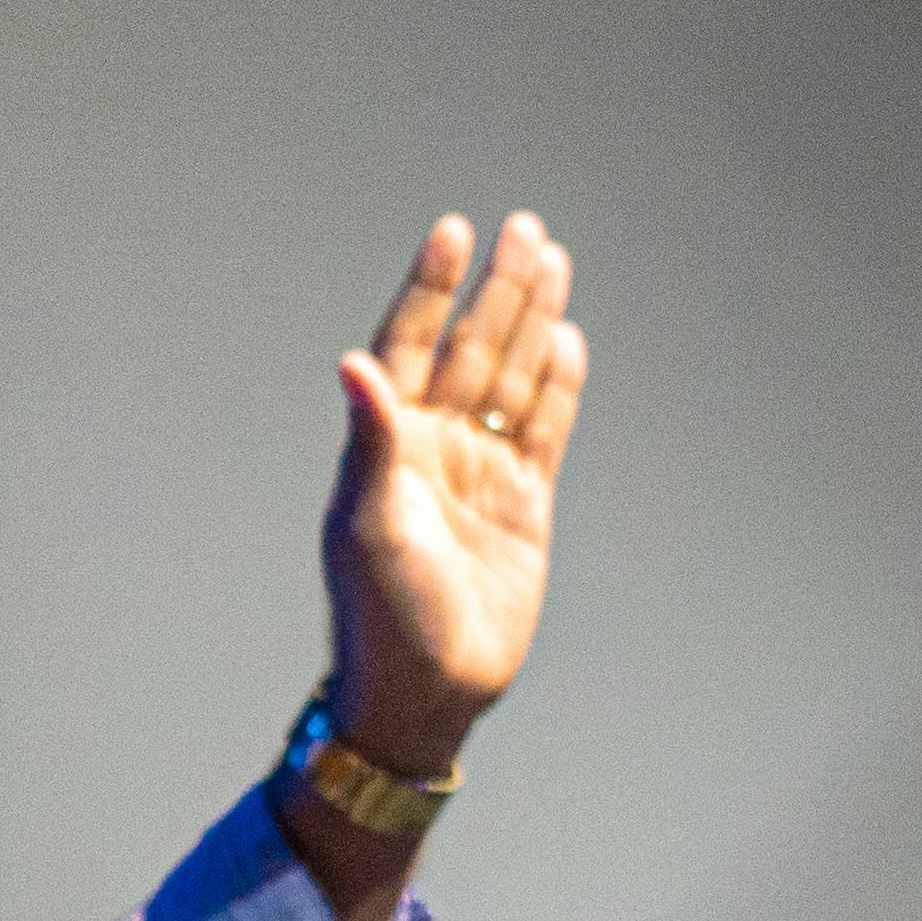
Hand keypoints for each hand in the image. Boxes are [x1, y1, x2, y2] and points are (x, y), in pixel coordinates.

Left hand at [320, 207, 587, 775]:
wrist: (425, 692)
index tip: (453, 232)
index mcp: (387, 446)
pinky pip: (543, 431)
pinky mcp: (523, 504)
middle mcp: (433, 449)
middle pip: (471, 350)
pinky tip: (567, 340)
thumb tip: (354, 363)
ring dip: (531, 322)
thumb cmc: (380, 617)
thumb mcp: (367, 525)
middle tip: (525, 229)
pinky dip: (557, 387)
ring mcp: (480, 473)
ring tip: (551, 259)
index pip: (409, 346)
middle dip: (496, 291)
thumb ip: (371, 440)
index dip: (431, 290)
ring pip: (512, 380)